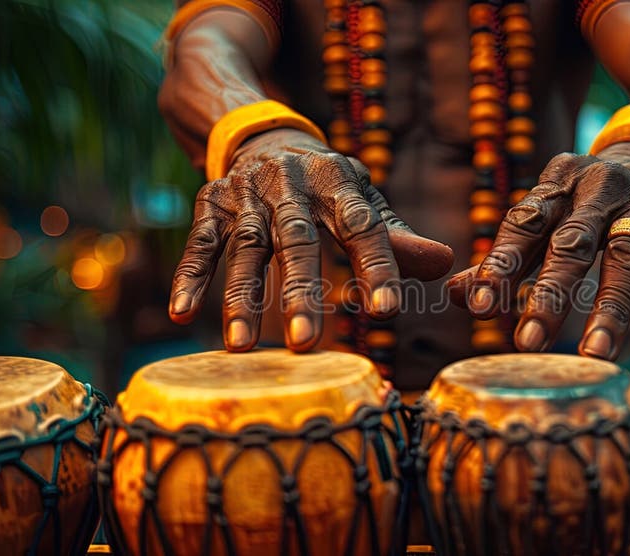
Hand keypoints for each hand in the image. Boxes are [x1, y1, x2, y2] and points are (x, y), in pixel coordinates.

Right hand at [169, 128, 453, 351]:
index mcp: (340, 180)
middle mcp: (292, 181)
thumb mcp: (363, 202)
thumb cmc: (328, 189)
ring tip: (241, 348)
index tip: (387, 312)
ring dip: (241, 296)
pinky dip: (190, 275)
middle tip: (306, 344)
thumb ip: (396, 237)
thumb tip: (447, 265)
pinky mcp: (211, 200)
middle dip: (301, 292)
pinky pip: (199, 241)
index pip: (362, 225)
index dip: (376, 266)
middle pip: (297, 240)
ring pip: (246, 245)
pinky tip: (182, 313)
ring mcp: (248, 190)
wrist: (265, 136)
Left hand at [448, 142, 629, 359]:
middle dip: (549, 294)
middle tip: (527, 342)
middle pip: (572, 244)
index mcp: (556, 185)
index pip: (523, 224)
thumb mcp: (547, 214)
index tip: (479, 307)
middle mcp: (598, 189)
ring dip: (610, 308)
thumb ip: (506, 257)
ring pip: (625, 256)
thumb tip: (455, 296)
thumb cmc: (585, 200)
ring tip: (594, 353)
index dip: (501, 264)